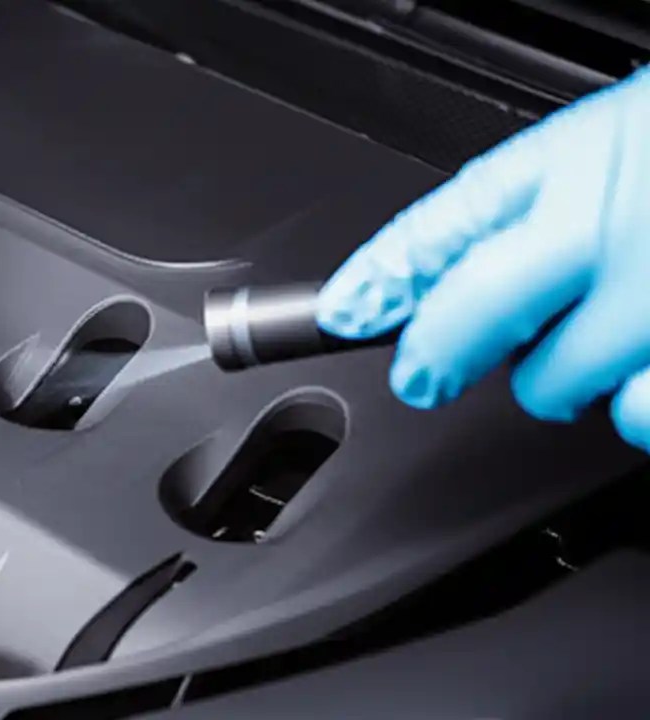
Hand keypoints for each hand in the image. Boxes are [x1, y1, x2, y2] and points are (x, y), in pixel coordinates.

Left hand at [317, 67, 649, 451]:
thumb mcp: (603, 140)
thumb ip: (494, 213)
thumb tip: (381, 284)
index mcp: (583, 161)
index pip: (443, 229)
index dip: (380, 281)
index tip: (341, 314)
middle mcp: (623, 230)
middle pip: (476, 317)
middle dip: (451, 349)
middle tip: (456, 354)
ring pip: (562, 388)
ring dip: (569, 375)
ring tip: (618, 323)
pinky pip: (642, 418)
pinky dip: (640, 404)